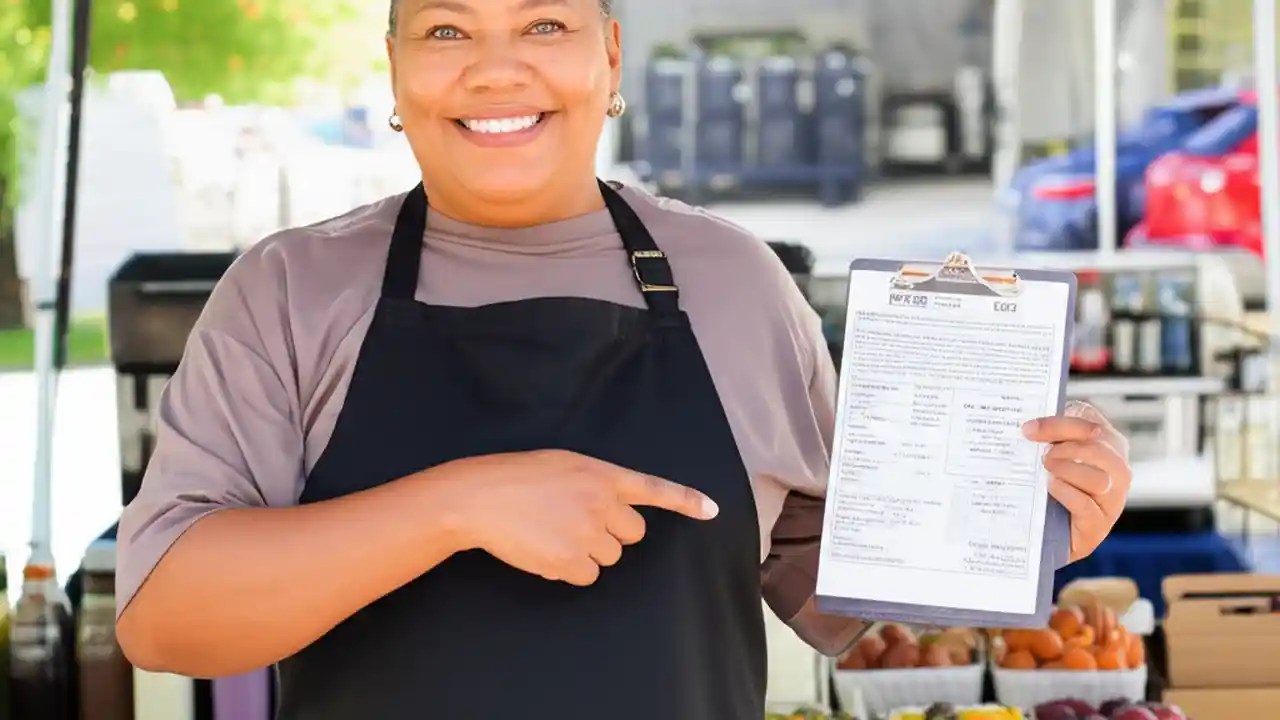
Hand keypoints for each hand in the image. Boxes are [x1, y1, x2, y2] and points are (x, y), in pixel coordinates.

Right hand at [434, 449, 717, 585]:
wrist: (479, 497)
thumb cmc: (517, 477)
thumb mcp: (564, 465)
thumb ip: (594, 483)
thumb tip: (611, 511)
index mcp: (602, 474)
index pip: (653, 488)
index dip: (685, 501)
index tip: (712, 510)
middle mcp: (602, 503)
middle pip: (633, 535)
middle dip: (612, 534)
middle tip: (578, 523)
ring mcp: (587, 532)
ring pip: (609, 557)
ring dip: (588, 552)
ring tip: (553, 533)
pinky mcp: (570, 560)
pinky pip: (587, 576)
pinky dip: (569, 569)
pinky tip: (546, 550)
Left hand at [1022, 400, 1131, 561]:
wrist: (1047, 537)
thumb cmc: (1051, 490)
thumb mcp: (1054, 458)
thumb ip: (1051, 438)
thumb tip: (1029, 425)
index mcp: (1107, 445)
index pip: (1090, 422)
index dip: (1059, 423)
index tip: (1029, 429)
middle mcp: (1117, 471)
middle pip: (1099, 447)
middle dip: (1066, 446)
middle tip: (1042, 455)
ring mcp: (1112, 500)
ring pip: (1100, 478)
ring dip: (1068, 470)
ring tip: (1046, 471)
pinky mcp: (1098, 526)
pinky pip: (1087, 506)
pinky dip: (1067, 493)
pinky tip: (1051, 487)